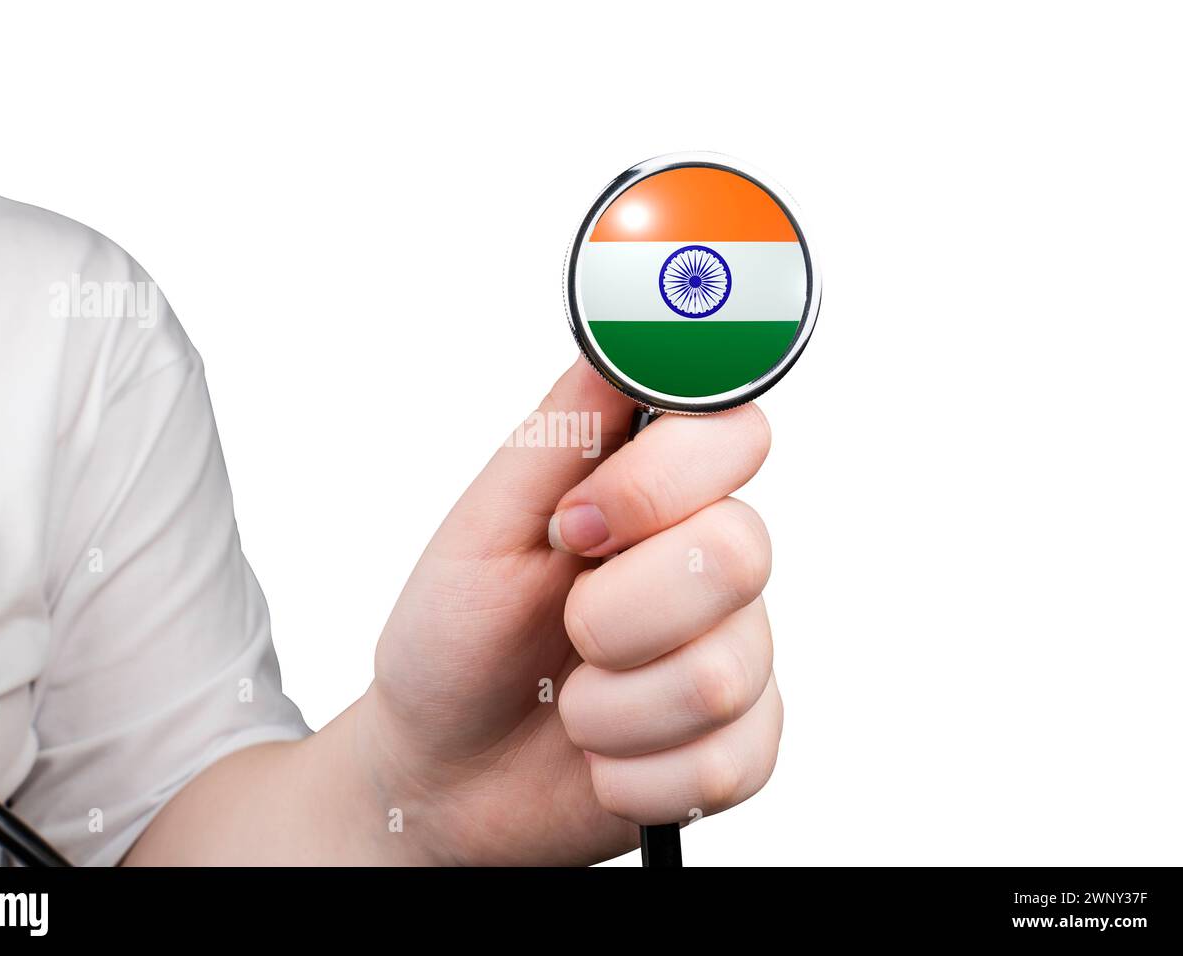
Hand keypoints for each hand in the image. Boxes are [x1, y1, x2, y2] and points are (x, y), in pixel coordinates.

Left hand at [358, 358, 781, 864]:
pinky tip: (596, 756)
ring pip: (721, 674)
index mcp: (658, 494)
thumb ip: (564, 429)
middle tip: (564, 627)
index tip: (579, 523)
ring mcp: (734, 656)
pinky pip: (721, 764)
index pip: (736, 435)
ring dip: (608, 705)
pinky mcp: (738, 748)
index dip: (663, 483)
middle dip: (617, 610)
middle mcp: (710, 565)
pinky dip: (627, 772)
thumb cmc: (455, 635)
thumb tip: (626, 331)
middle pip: (742, 554)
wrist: (440, 769)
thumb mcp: (483, 525)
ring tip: (569, 703)